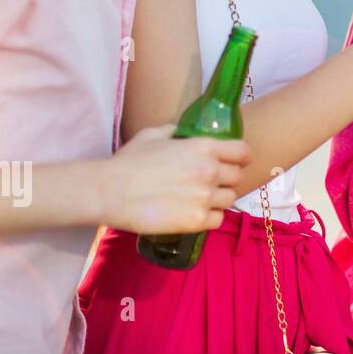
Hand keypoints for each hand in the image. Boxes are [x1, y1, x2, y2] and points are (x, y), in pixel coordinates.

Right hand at [100, 124, 251, 233]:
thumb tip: (182, 132)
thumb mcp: (153, 135)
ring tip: (201, 200)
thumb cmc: (128, 161)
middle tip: (211, 184)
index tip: (235, 162)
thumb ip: (175, 132)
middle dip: (227, 179)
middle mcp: (209, 171)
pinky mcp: (196, 221)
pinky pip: (218, 220)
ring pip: (229, 199)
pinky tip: (196, 214)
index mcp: (203, 147)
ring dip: (219, 199)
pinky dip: (210, 218)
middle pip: (237, 177)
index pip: (243, 152)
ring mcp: (205, 197)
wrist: (109, 192)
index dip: (240, 158)